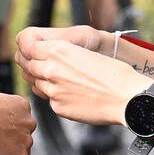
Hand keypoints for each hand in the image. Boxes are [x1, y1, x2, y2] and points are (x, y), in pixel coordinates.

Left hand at [15, 32, 144, 125]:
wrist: (126, 98)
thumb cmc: (113, 73)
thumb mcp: (85, 52)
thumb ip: (61, 54)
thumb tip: (47, 58)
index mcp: (59, 50)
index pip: (28, 47)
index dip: (28, 49)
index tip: (30, 52)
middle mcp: (51, 69)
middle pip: (27, 65)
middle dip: (30, 64)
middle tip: (36, 65)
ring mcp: (53, 90)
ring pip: (35, 83)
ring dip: (41, 80)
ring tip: (56, 79)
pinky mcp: (57, 107)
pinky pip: (48, 99)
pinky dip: (53, 95)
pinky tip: (67, 93)